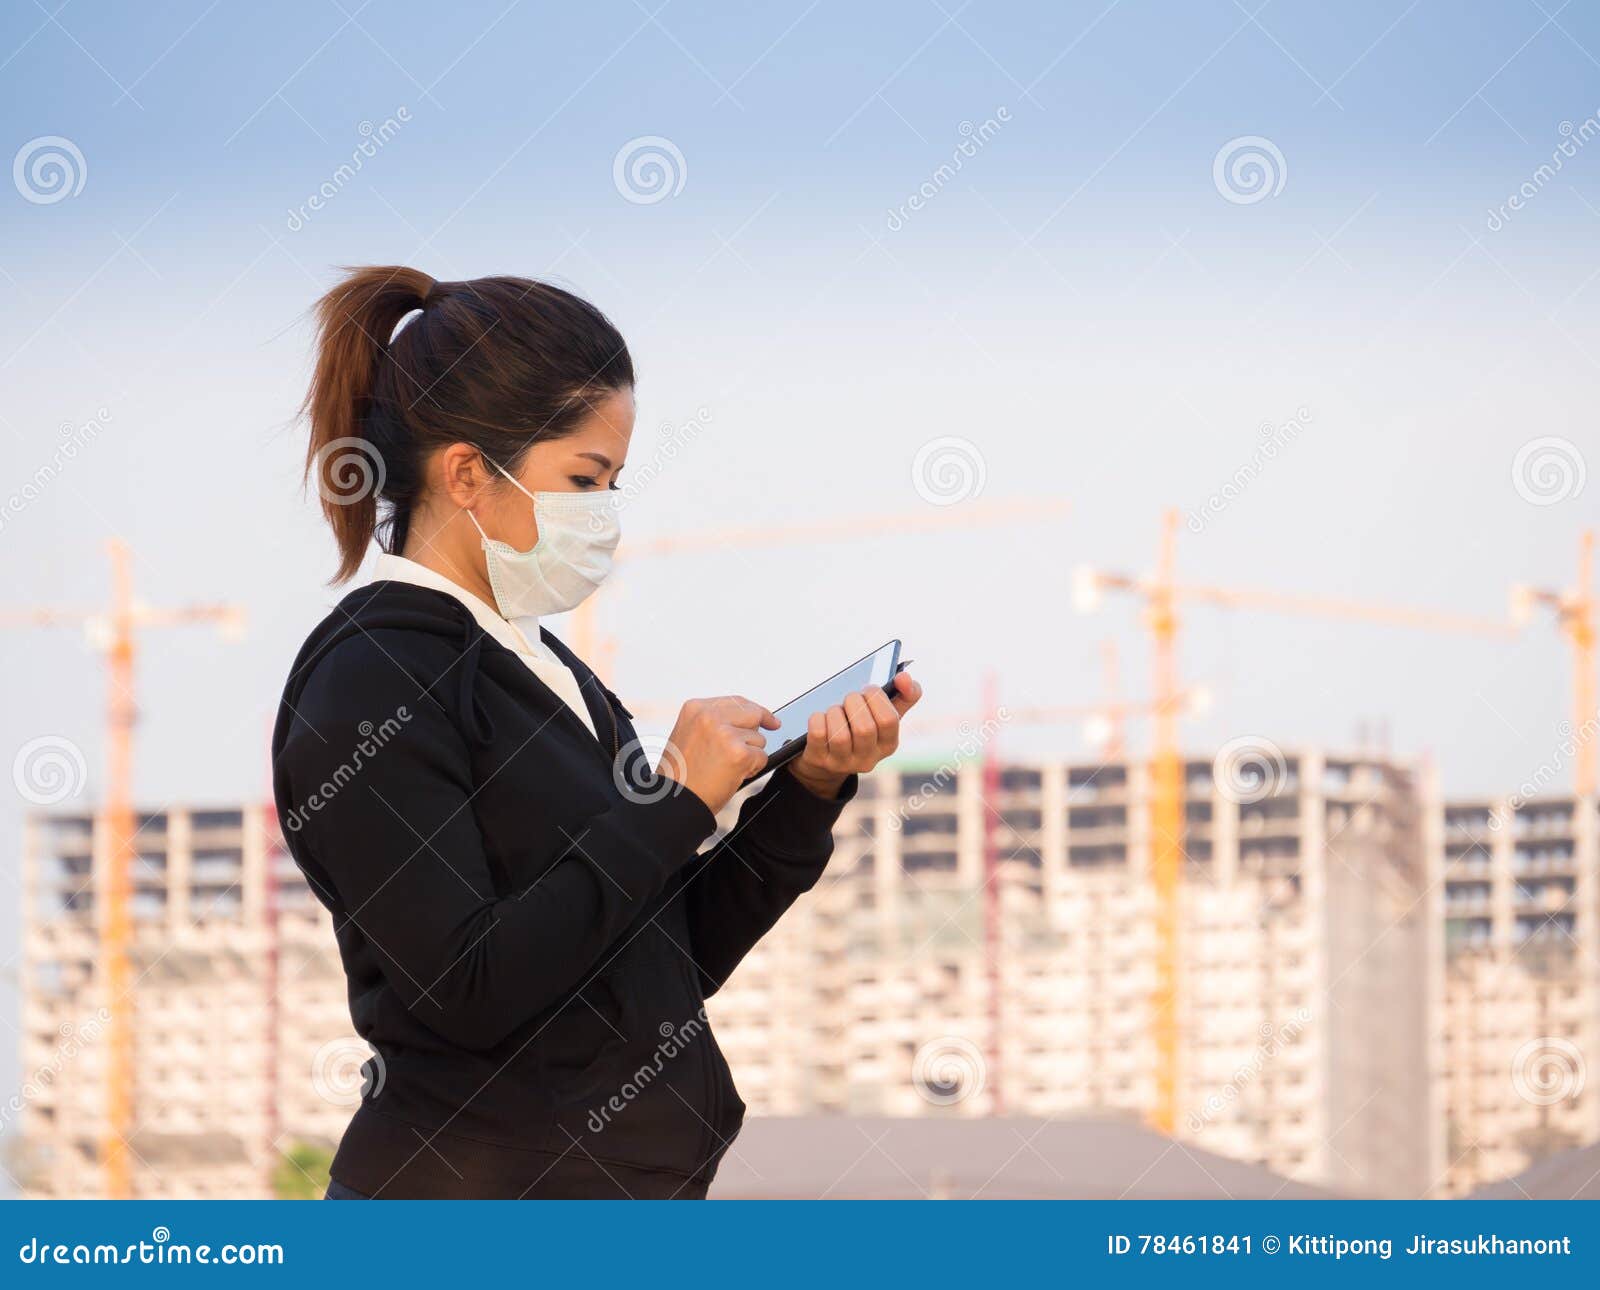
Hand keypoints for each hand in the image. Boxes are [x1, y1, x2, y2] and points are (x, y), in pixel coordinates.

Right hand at [657, 696, 779, 813]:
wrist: (674, 802)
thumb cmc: (680, 775)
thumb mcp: (688, 735)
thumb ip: (712, 722)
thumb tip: (744, 717)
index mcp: (696, 708)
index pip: (735, 701)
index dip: (754, 710)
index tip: (767, 717)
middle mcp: (710, 717)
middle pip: (752, 713)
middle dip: (762, 724)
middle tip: (773, 726)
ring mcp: (725, 734)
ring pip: (758, 738)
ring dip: (750, 754)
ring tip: (727, 767)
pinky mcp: (739, 754)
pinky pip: (762, 757)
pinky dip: (753, 769)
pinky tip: (733, 776)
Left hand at [788, 671, 922, 799]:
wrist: (829, 756)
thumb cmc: (862, 727)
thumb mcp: (885, 715)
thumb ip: (903, 694)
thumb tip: (904, 677)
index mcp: (888, 745)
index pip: (889, 720)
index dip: (877, 698)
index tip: (868, 689)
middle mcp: (868, 758)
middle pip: (864, 728)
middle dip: (854, 703)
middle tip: (850, 697)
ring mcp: (842, 762)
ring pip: (840, 735)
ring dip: (835, 713)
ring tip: (835, 710)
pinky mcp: (820, 759)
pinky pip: (818, 734)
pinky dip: (817, 719)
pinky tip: (821, 717)